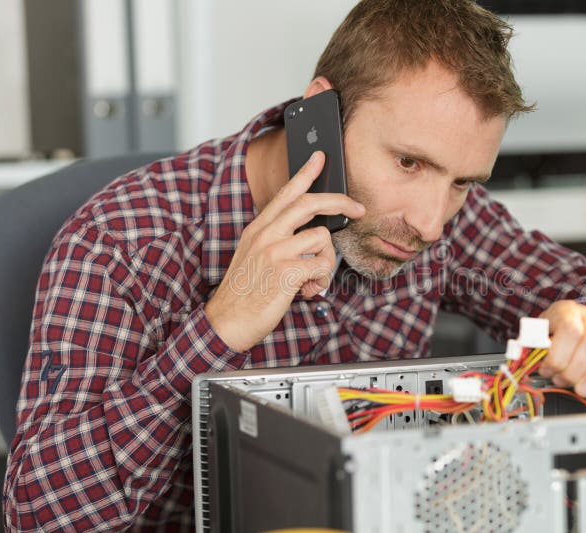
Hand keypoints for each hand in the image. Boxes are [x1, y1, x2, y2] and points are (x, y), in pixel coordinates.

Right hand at [204, 151, 364, 351]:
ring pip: (321, 238)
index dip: (305, 173)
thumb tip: (315, 234)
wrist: (227, 321)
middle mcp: (265, 235)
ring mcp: (275, 251)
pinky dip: (322, 281)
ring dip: (326, 261)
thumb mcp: (255, 256)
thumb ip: (278, 240)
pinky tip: (308, 291)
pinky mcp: (285, 271)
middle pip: (309, 203)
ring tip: (313, 279)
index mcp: (258, 229)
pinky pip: (322, 265)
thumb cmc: (245, 292)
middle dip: (339, 201)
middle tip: (358, 207)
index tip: (320, 157)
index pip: (286, 193)